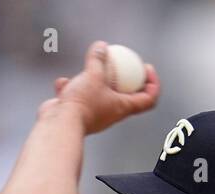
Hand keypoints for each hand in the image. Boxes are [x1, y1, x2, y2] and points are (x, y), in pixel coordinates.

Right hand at [45, 40, 159, 134]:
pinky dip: (73, 89)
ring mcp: (97, 115)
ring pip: (100, 95)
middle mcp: (112, 113)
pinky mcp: (80, 115)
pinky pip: (80, 98)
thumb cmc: (82, 104)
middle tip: (122, 64)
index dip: (153, 83)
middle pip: (128, 96)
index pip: (149, 98)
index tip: (147, 68)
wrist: (60, 125)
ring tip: (86, 72)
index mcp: (123, 107)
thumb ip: (98, 59)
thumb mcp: (93, 75)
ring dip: (94, 81)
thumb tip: (101, 46)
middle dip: (127, 79)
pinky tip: (63, 83)